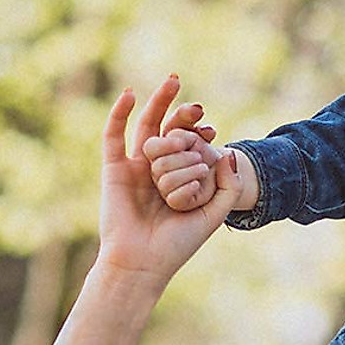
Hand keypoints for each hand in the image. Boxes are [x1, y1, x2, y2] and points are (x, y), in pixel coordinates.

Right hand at [99, 82, 239, 292]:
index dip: (200, 134)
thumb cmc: (178, 245)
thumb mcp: (212, 216)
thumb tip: (230, 154)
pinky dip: (119, 113)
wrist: (143, 262)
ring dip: (159, 104)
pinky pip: (114, 136)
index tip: (214, 131)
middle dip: (183, 115)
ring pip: (147, 129)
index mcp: (179, 179)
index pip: (190, 147)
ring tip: (173, 82)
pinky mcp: (114, 169)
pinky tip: (130, 94)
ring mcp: (135, 167)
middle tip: (199, 106)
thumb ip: (227, 188)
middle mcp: (157, 170)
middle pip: (168, 131)